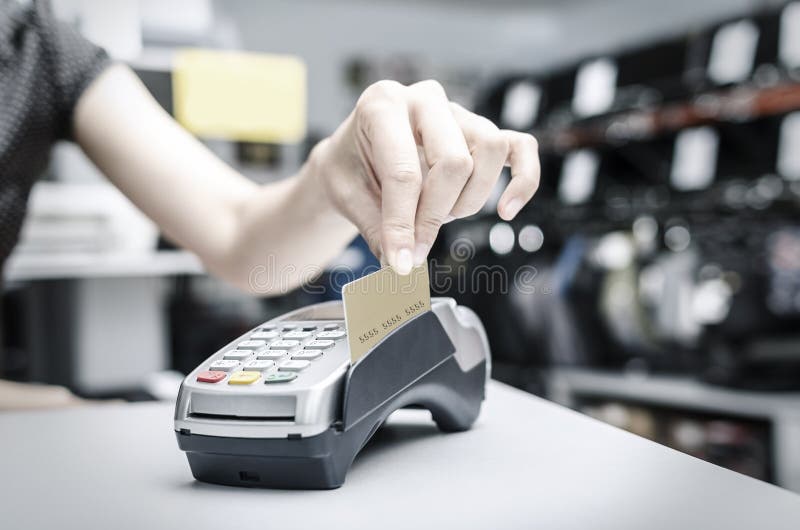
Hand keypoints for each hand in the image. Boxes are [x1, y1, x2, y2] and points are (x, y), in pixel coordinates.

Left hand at [309, 79, 539, 274]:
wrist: (353, 155)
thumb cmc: (349, 169)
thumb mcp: (346, 195)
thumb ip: (375, 228)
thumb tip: (400, 264)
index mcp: (382, 105)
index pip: (404, 171)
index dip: (403, 224)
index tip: (401, 261)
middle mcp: (425, 98)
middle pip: (453, 161)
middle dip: (435, 215)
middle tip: (416, 246)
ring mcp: (458, 111)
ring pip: (490, 151)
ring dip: (470, 198)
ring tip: (442, 216)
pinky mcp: (480, 130)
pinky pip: (520, 147)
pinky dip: (523, 179)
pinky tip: (506, 210)